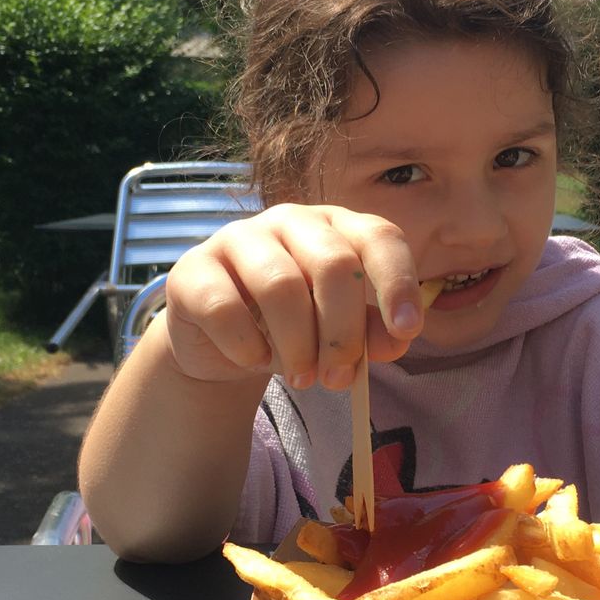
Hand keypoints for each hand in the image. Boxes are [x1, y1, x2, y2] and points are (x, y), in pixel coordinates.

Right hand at [163, 204, 425, 388]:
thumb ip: (371, 333)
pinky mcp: (192, 270)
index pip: (378, 237)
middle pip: (333, 263)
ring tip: (302, 378)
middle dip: (343, 331)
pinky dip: (246, 346)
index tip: (408, 330)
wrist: (220, 343)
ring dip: (297, 345)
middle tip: (338, 379)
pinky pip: (224, 308)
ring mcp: (237, 238)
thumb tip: (396, 340)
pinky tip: (253, 360)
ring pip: (280, 286)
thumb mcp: (338, 334)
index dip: (397, 281)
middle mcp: (289, 221)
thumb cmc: (291, 329)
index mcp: (336, 227)